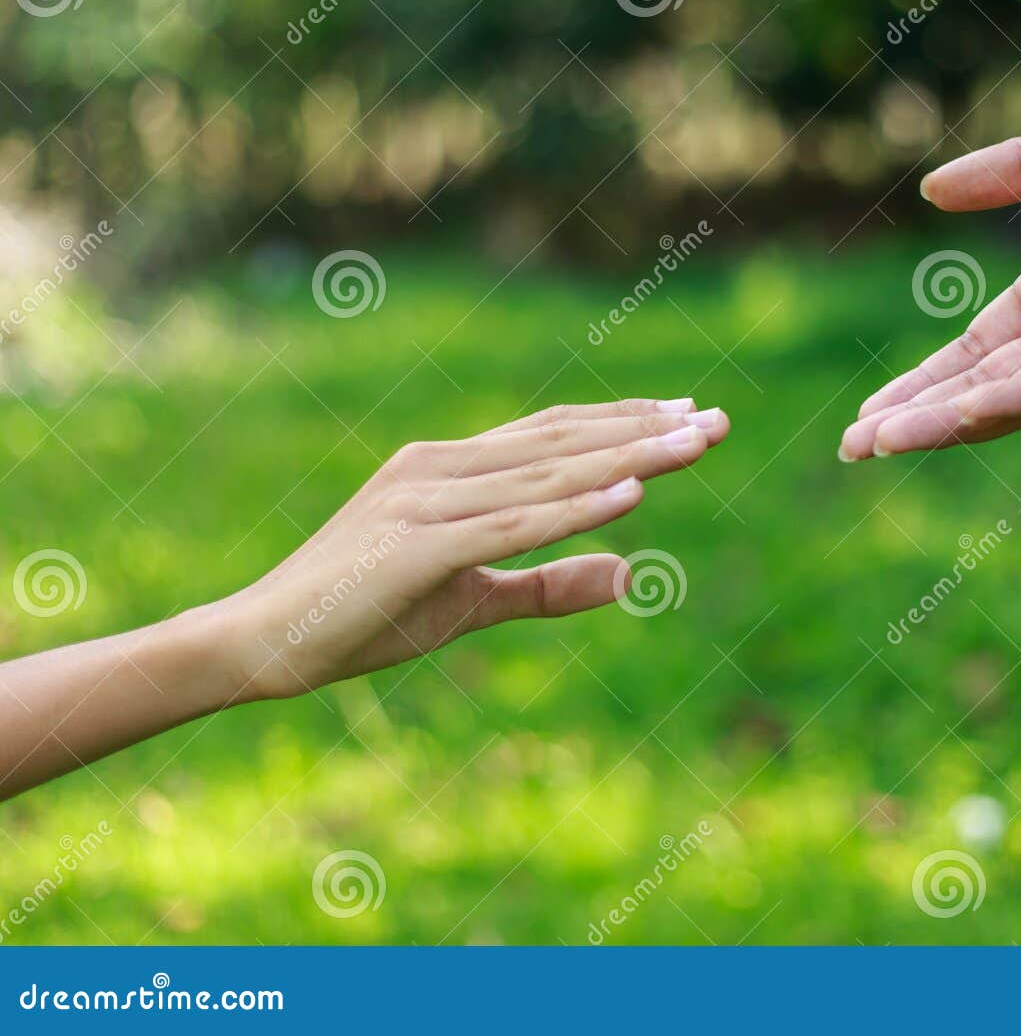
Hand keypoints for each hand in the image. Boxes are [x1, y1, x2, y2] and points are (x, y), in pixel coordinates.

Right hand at [223, 398, 728, 698]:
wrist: (264, 642)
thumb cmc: (363, 616)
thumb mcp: (472, 602)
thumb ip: (550, 585)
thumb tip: (633, 575)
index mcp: (451, 470)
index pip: (556, 436)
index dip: (625, 425)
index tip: (688, 419)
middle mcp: (441, 468)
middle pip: (565, 443)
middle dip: (646, 431)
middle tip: (717, 421)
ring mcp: (426, 501)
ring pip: (550, 476)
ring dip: (629, 458)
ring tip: (694, 444)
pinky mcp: (417, 546)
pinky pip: (512, 527)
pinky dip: (575, 511)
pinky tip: (631, 498)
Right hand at [839, 89, 1020, 458]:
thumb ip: (1014, 170)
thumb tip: (932, 191)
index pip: (973, 347)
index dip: (919, 379)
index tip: (865, 413)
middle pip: (980, 382)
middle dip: (916, 416)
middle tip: (853, 450)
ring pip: (1015, 393)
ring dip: (948, 420)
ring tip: (886, 444)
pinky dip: (1018, 396)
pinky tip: (966, 414)